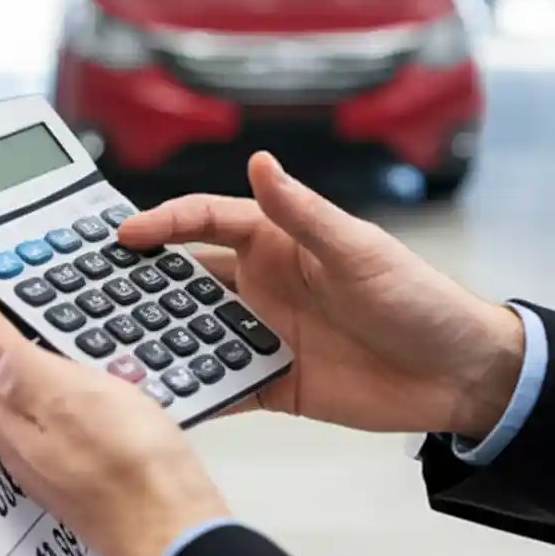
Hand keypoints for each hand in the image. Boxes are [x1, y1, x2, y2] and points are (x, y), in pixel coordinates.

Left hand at [0, 261, 228, 555]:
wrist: (175, 529)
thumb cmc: (133, 471)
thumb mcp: (76, 398)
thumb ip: (25, 368)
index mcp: (6, 413)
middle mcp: (16, 436)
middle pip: (4, 363)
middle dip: (17, 327)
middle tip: (32, 292)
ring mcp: (46, 451)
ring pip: (40, 386)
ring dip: (61, 357)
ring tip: (96, 340)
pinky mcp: (78, 461)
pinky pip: (69, 410)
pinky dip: (85, 387)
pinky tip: (117, 386)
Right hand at [118, 152, 524, 438]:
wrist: (458, 375)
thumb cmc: (419, 299)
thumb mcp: (359, 251)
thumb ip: (303, 214)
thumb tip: (260, 162)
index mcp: (277, 241)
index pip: (205, 222)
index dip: (163, 224)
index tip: (125, 236)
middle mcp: (261, 284)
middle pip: (186, 278)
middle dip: (143, 281)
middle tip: (96, 291)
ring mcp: (262, 333)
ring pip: (193, 330)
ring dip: (159, 336)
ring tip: (117, 347)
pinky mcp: (271, 381)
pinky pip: (219, 382)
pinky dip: (190, 388)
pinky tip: (160, 393)